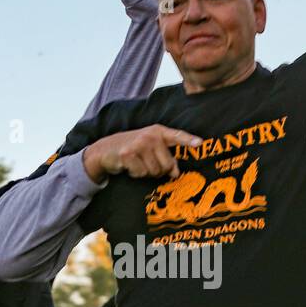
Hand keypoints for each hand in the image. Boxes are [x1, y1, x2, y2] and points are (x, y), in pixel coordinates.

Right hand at [82, 125, 200, 180]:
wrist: (106, 149)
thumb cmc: (133, 149)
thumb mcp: (151, 149)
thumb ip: (166, 158)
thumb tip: (176, 173)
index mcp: (158, 132)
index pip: (176, 136)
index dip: (188, 140)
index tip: (199, 143)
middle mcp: (150, 136)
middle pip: (167, 164)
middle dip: (159, 170)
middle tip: (147, 164)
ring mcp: (139, 144)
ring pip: (154, 171)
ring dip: (146, 173)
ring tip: (138, 164)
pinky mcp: (128, 154)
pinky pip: (141, 173)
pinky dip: (135, 174)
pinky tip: (129, 167)